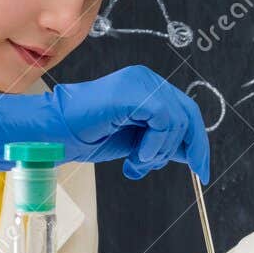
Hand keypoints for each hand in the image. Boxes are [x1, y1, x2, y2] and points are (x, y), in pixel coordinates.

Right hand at [0, 65, 209, 182]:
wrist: (52, 134)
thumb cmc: (84, 136)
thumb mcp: (133, 143)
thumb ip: (159, 142)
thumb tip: (189, 151)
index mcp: (145, 88)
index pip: (185, 110)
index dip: (197, 141)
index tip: (201, 170)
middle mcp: (145, 80)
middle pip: (188, 113)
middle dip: (191, 147)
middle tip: (190, 172)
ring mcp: (139, 83)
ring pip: (177, 119)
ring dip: (162, 150)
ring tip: (138, 163)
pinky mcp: (131, 93)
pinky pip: (164, 119)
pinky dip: (156, 143)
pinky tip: (138, 156)